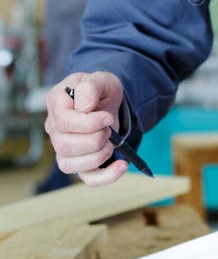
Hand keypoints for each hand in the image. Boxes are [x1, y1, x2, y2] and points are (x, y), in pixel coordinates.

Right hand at [44, 71, 128, 185]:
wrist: (109, 101)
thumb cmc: (101, 89)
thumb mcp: (100, 79)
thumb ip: (90, 87)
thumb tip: (84, 108)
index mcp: (56, 103)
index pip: (63, 122)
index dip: (88, 123)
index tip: (107, 117)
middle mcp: (55, 128)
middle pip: (64, 146)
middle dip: (94, 140)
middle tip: (109, 129)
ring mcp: (64, 148)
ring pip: (69, 165)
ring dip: (98, 156)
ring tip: (111, 143)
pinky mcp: (80, 162)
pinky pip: (88, 178)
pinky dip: (107, 176)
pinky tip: (122, 165)